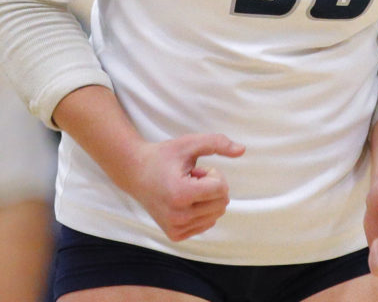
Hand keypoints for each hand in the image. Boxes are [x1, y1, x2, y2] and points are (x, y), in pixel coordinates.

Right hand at [118, 132, 244, 241]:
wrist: (135, 173)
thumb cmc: (163, 157)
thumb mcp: (189, 143)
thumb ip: (217, 143)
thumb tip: (242, 149)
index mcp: (180, 194)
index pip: (221, 188)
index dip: (212, 173)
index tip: (194, 170)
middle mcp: (178, 216)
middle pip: (222, 203)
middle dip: (212, 186)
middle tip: (190, 179)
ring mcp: (176, 228)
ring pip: (216, 215)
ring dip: (206, 198)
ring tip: (186, 189)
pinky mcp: (176, 235)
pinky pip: (206, 224)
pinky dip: (201, 210)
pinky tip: (183, 200)